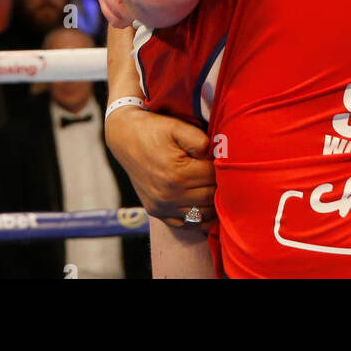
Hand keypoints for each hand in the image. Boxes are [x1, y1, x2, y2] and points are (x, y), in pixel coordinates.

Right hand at [105, 106, 215, 228]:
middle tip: (225, 173)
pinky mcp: (156, 211)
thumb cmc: (153, 129)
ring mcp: (162, 206)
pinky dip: (198, 217)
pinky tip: (204, 204)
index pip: (214, 178)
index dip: (224, 168)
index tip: (226, 160)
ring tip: (216, 186)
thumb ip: (201, 141)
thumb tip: (219, 154)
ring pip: (201, 213)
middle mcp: (170, 195)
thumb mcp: (177, 127)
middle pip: (210, 197)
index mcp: (178, 174)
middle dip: (220, 185)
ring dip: (212, 202)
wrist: (124, 137)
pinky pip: (185, 223)